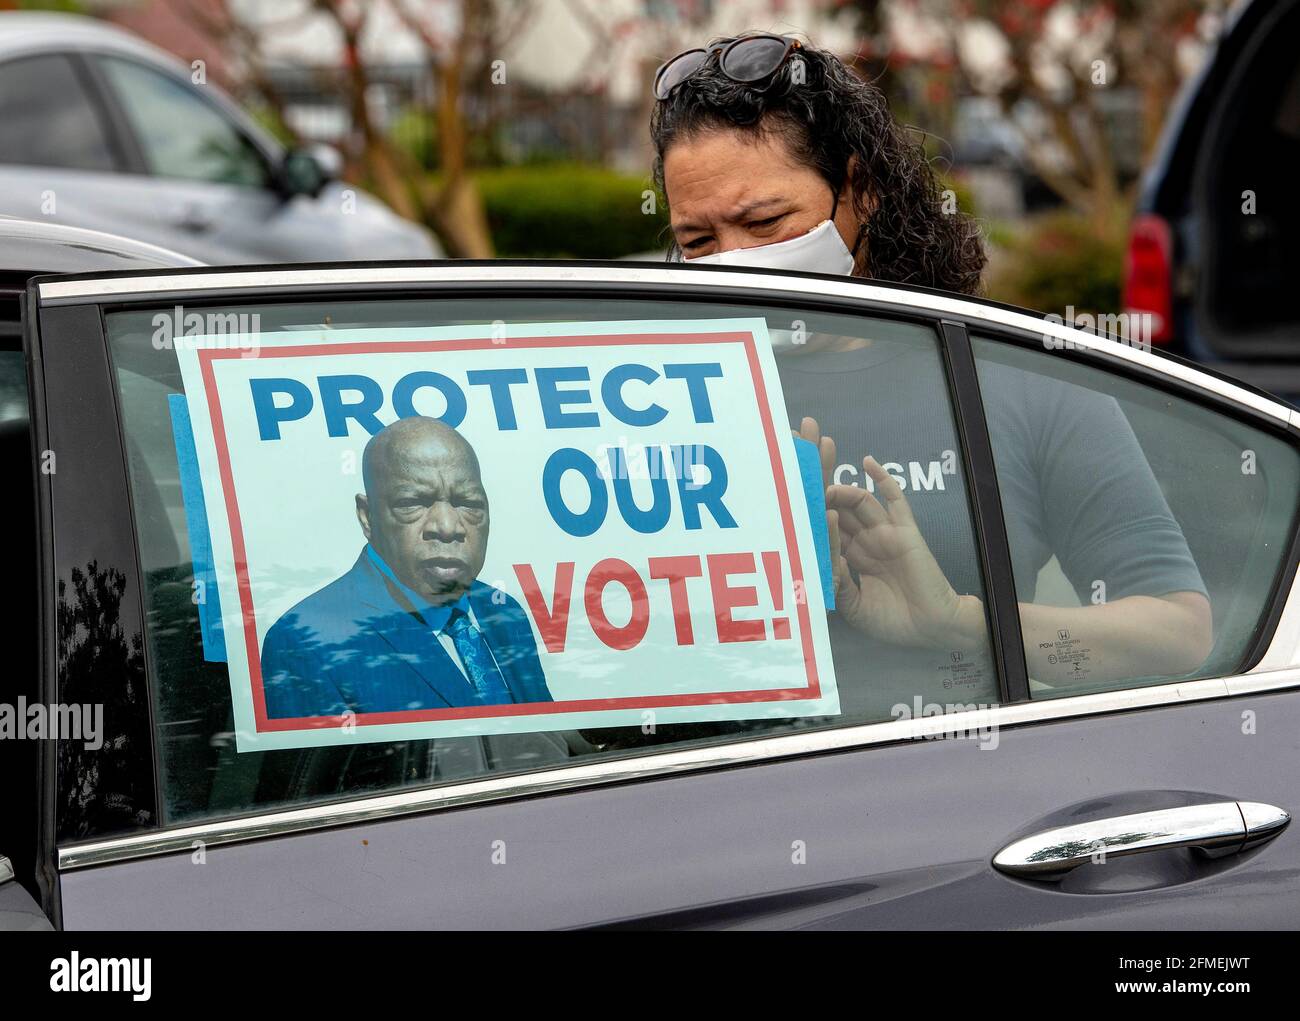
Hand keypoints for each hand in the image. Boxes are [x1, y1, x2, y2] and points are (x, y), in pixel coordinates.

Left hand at [796, 417, 982, 648]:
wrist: (932, 628)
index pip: (826, 531)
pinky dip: (882, 478)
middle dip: (821, 497)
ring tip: (823, 486)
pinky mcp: (905, 529)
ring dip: (841, 490)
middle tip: (802, 482)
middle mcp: (865, 541)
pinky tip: (866, 462)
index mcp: (851, 557)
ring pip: (859, 502)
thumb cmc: (893, 622)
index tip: (789, 506)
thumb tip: (816, 560)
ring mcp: (885, 533)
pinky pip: (895, 499)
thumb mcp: (852, 606)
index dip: (811, 518)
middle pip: (839, 510)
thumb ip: (836, 584)